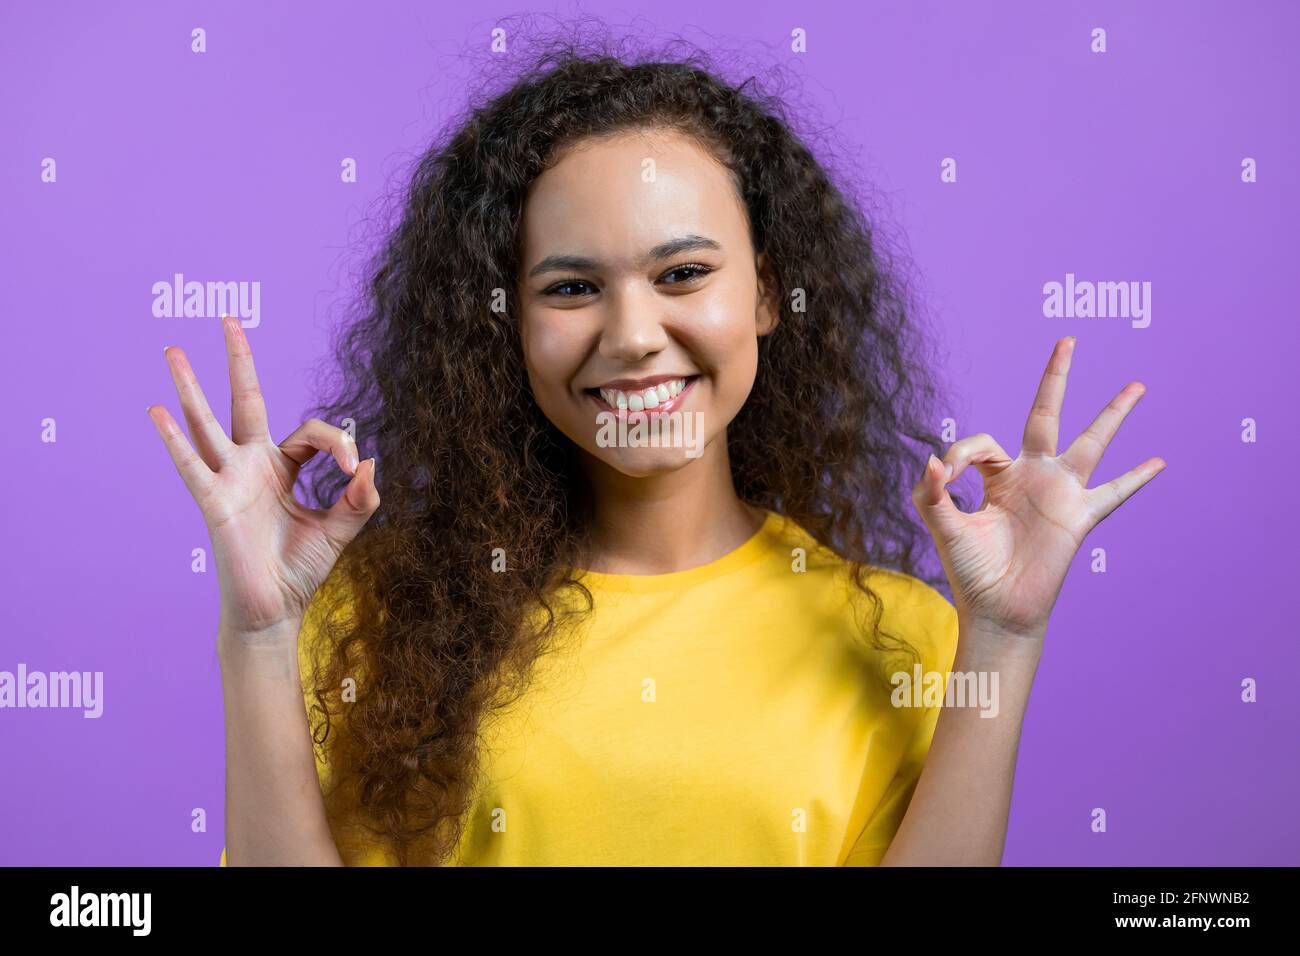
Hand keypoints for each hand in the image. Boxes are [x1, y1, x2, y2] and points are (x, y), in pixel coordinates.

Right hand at [147, 315, 379, 638]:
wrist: (275, 608)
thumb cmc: (301, 569)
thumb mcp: (341, 529)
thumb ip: (360, 499)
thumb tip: (369, 463)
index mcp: (283, 468)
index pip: (310, 432)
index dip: (336, 441)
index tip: (352, 467)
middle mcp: (252, 466)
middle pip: (244, 402)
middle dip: (239, 362)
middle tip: (230, 320)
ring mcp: (229, 480)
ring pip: (208, 424)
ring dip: (190, 387)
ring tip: (173, 350)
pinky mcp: (214, 502)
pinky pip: (192, 466)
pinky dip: (174, 440)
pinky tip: (155, 411)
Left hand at [911, 336, 1164, 639]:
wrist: (996, 609)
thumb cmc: (969, 569)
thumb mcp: (943, 526)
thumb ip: (929, 493)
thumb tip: (930, 459)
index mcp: (997, 476)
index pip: (983, 444)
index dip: (960, 454)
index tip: (944, 477)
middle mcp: (1031, 476)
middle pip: (1046, 415)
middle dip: (1056, 378)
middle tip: (1068, 340)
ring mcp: (1059, 493)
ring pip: (1090, 442)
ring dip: (1113, 413)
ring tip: (1137, 385)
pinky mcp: (1078, 517)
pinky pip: (1112, 494)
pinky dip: (1135, 479)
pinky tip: (1159, 462)